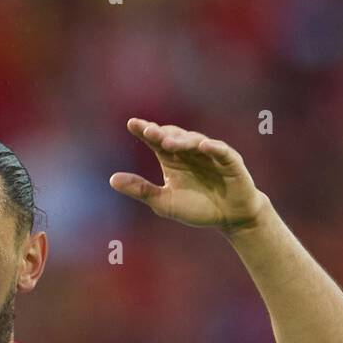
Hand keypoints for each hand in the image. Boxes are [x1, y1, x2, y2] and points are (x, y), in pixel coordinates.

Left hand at [110, 119, 269, 230]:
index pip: (156, 141)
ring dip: (182, 140)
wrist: (230, 218)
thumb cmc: (197, 207)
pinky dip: (213, 148)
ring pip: (195, 142)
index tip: (132, 124)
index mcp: (172, 158)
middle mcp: (190, 151)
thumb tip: (111, 179)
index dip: (145, 131)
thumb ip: (140, 190)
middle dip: (161, 133)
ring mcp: (211, 154)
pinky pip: (221, 152)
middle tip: (147, 131)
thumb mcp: (164, 202)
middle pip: (174, 137)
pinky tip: (202, 146)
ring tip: (167, 142)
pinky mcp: (230, 161)